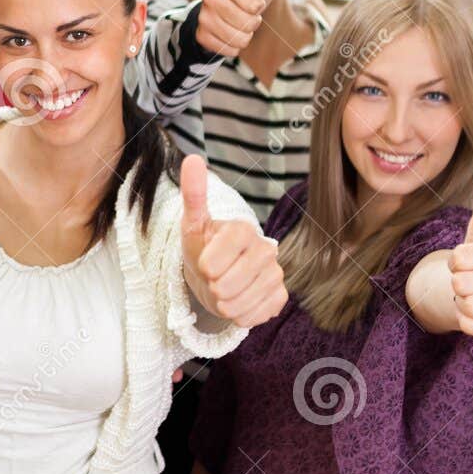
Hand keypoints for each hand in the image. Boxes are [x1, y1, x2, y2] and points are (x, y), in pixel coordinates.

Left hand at [180, 154, 286, 327]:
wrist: (215, 276)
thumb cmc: (202, 247)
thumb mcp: (192, 223)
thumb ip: (194, 193)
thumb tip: (192, 158)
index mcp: (244, 229)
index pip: (226, 251)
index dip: (209, 263)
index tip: (203, 265)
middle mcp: (266, 249)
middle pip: (230, 283)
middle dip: (213, 287)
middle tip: (212, 279)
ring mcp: (276, 274)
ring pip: (241, 303)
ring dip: (223, 304)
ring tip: (221, 291)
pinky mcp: (280, 297)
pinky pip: (256, 315)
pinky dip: (240, 315)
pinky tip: (238, 301)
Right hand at [194, 0, 277, 56]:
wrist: (230, 13)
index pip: (254, 5)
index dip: (259, 6)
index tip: (255, 1)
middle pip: (246, 24)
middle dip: (253, 23)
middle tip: (248, 15)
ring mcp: (203, 17)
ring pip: (236, 38)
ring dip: (245, 36)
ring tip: (240, 24)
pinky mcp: (200, 35)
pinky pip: (225, 49)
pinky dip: (233, 47)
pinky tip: (230, 35)